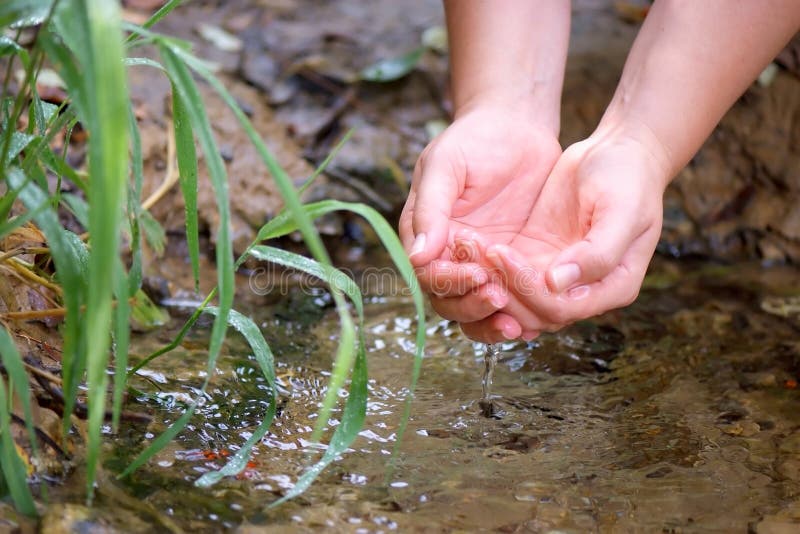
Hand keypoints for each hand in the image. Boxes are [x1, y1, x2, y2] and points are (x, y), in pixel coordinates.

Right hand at [399, 103, 560, 324]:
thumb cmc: (474, 139)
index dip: (449, 281)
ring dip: (492, 321)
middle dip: (471, 307)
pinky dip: (519, 313)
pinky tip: (537, 318)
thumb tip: (416, 256)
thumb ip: (431, 210)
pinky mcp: (511, 267)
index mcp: (423, 236)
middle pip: (449, 301)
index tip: (476, 273)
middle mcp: (448, 257)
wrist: (517, 128)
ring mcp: (480, 265)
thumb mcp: (445, 166)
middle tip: (498, 297)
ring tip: (516, 323)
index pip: (427, 274)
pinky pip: (512, 300)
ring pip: (477, 310)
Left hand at [457, 129, 670, 341]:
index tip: (502, 253)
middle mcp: (583, 291)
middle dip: (499, 287)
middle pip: (531, 312)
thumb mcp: (622, 211)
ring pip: (514, 298)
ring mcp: (556, 277)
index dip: (526, 290)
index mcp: (612, 288)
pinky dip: (486, 264)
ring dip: (487, 280)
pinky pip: (506, 274)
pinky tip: (467, 242)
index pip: (558, 308)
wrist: (619, 151)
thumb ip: (597, 253)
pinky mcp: (535, 258)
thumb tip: (557, 283)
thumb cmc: (629, 179)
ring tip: (464, 245)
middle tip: (471, 253)